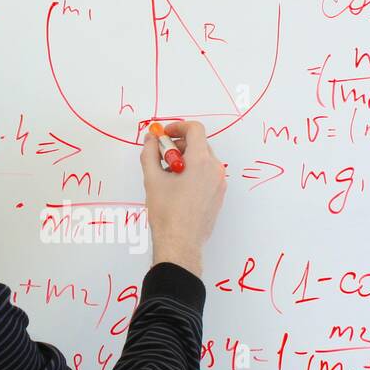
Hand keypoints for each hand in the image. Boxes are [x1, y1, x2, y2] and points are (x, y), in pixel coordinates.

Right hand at [139, 120, 226, 277]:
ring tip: (168, 174)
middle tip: (162, 155)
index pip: (195, 130)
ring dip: (186, 159)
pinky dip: (193, 172)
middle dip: (179, 145)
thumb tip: (150, 139)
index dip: (177, 127)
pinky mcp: (218, 195)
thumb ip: (150, 153)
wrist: (180, 243)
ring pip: (203, 160)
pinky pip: (207, 174)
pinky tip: (177, 187)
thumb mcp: (152, 179)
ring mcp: (219, 183)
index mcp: (201, 162)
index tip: (164, 134)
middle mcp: (215, 170)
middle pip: (199, 144)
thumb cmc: (167, 213)